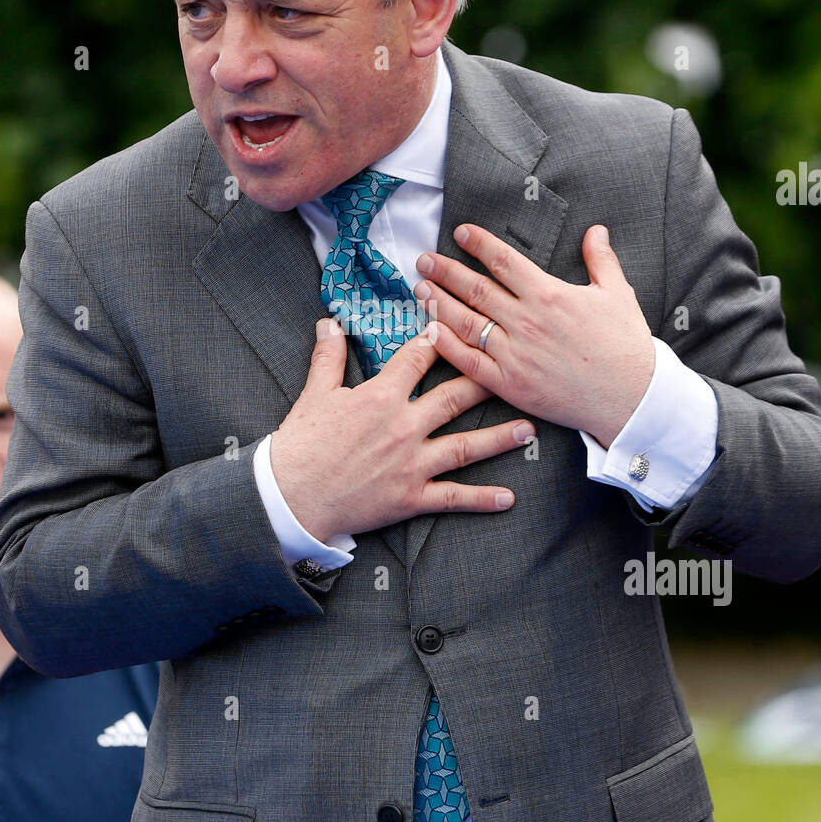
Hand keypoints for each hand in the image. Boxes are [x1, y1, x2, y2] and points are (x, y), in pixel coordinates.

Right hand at [270, 319, 536, 541]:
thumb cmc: (302, 444)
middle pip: (454, 398)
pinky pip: (452, 497)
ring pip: (465, 447)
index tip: (455, 326)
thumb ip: (328, 356)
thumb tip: (329, 322)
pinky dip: (481, 499)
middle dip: (487, 382)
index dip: (438, 338)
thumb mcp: (314, 393)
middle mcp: (404, 427)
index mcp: (380, 397)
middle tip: (517, 371)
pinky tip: (508, 498)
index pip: (417, 359)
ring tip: (529, 429)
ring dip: (500, 437)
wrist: (291, 496)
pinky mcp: (410, 497)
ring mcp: (411, 464)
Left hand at [413, 223, 653, 449]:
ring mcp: (515, 354)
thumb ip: (601, 259)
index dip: (478, 243)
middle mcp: (527, 321)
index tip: (459, 233)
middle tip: (423, 259)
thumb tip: (595, 229)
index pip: (503, 261)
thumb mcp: (618, 294)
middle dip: (445, 270)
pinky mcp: (510, 384)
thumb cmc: (626, 345)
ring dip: (439, 303)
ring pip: (466, 322)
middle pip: (476, 288)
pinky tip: (430, 330)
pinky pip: (470, 362)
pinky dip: (447, 345)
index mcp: (550, 294)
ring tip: (421, 288)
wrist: (630, 397)